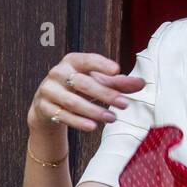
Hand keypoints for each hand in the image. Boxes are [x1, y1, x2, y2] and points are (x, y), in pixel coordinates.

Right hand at [27, 52, 145, 138]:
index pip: (88, 59)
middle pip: (83, 83)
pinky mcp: (44, 107)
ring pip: (72, 101)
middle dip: (105, 94)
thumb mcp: (98, 83)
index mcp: (73, 61)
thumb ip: (118, 83)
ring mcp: (48, 89)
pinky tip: (92, 126)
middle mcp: (58, 72)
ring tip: (112, 118)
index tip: (117, 70)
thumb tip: (142, 83)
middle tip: (125, 104)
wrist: (50, 105)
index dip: (101, 64)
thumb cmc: (79, 89)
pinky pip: (62, 115)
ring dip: (94, 111)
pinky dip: (78, 121)